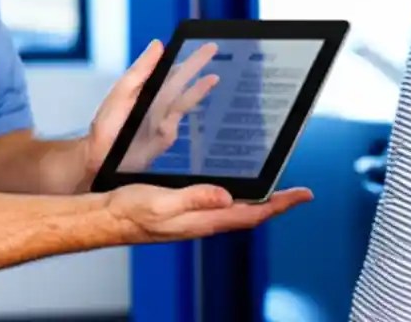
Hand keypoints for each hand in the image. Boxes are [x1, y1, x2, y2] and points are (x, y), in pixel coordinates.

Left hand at [82, 40, 219, 184]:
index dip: (186, 57)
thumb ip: (140, 70)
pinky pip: (174, 127)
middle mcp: (158, 102)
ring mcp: (164, 120)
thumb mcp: (122, 91)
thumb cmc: (106, 124)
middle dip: (197, 65)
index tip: (201, 44)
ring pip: (184, 101)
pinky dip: (172, 122)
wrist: (100, 156)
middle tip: (213, 48)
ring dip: (198, 89)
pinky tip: (166, 123)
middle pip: (182, 81)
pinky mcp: (165, 138)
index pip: (171, 69)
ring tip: (214, 78)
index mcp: (148, 88)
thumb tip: (158, 44)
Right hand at [107, 184, 313, 243]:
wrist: (108, 217)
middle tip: (298, 193)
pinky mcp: (187, 212)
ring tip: (277, 191)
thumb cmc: (130, 211)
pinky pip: (222, 207)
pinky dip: (238, 198)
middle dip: (277, 204)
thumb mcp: (162, 200)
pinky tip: (235, 189)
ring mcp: (196, 219)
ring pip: (238, 211)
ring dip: (260, 202)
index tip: (302, 195)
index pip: (253, 214)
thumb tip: (226, 197)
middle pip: (251, 214)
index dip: (280, 204)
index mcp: (203, 220)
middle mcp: (204, 221)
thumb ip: (194, 198)